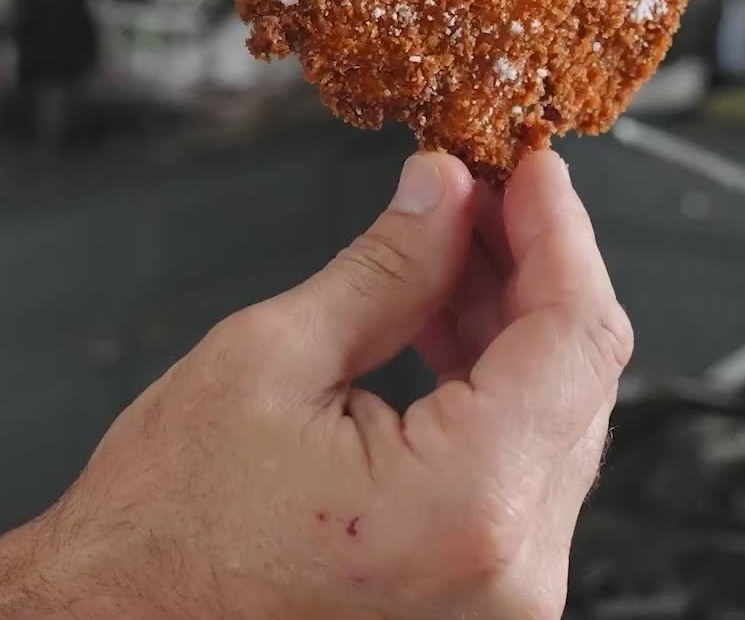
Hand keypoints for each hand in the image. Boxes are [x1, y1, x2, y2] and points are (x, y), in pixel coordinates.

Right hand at [13, 150, 632, 618]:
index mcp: (469, 503)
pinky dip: (495, 399)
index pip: (574, 335)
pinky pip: (523, 479)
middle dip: (534, 271)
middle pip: (578, 381)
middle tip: (476, 193)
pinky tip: (442, 333)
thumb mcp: (271, 359)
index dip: (560, 232)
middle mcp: (512, 571)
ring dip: (513, 330)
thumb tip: (446, 193)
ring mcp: (502, 602)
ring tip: (446, 252)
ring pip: (558, 427)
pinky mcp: (479, 606)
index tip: (530, 167)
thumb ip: (386, 268)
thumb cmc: (166, 530)